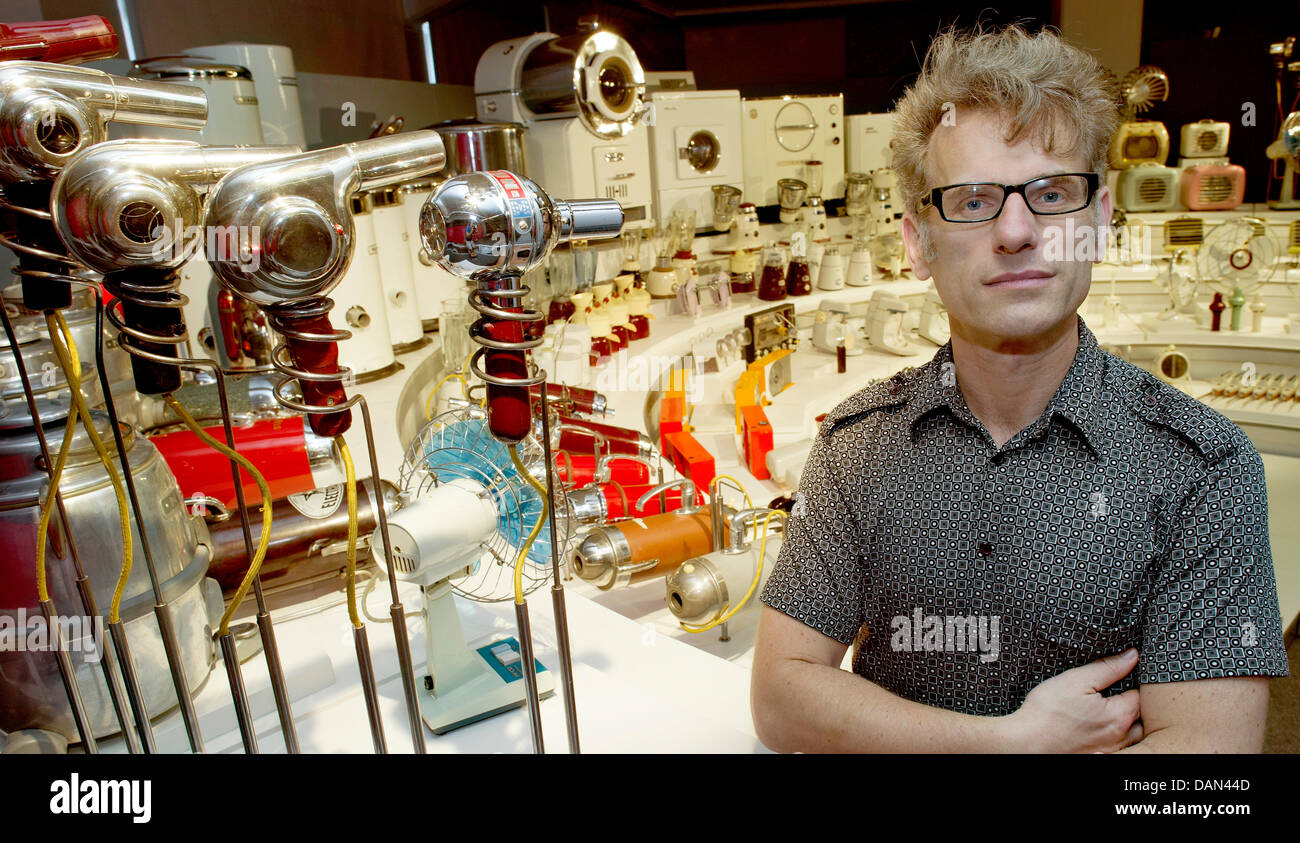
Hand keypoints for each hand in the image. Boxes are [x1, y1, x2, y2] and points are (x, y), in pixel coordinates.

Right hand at [1004, 648, 1142, 752]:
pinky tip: (1098, 727)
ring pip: (1132, 735)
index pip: (1139, 694)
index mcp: (1119, 715)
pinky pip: (1118, 745)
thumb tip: (1132, 656)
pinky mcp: (1099, 757)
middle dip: (1132, 703)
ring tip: (1107, 709)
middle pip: (1139, 717)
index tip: (1118, 676)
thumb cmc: (1048, 711)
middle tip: (1114, 691)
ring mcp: (1110, 750)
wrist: (1027, 742)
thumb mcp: (1076, 680)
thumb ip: (1107, 668)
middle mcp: (1120, 737)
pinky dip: (1114, 735)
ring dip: (1127, 722)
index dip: (1130, 681)